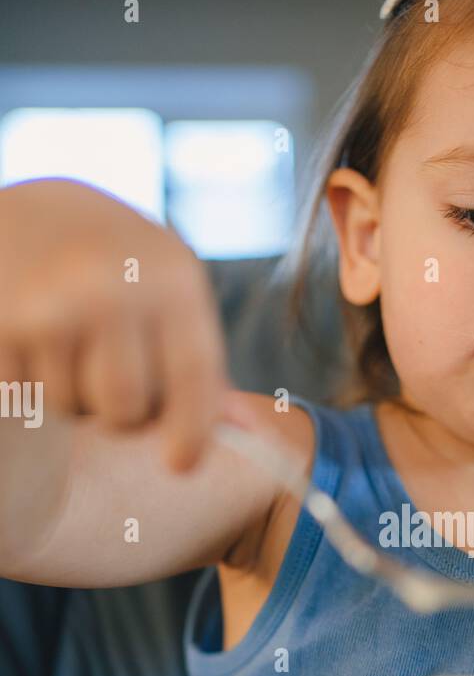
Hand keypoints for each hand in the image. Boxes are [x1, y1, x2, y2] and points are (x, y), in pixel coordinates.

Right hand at [0, 178, 229, 469]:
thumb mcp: (169, 288)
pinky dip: (30, 382)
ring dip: (73, 396)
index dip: (191, 433)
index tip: (181, 466)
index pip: (194, 377)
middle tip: (110, 375)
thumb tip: (247, 430)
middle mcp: (113, 290)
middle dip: (120, 413)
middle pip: (126, 410)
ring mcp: (53, 306)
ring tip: (71, 344)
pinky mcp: (3, 323)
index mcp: (172, 279)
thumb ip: (200, 360)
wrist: (29, 209)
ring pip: (72, 407)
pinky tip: (36, 338)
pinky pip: (24, 394)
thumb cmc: (116, 261)